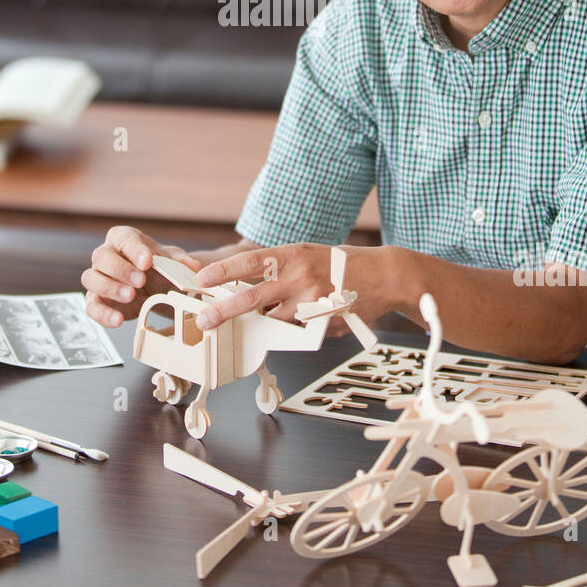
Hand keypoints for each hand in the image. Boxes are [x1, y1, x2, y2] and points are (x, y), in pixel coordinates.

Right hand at [82, 226, 201, 327]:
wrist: (157, 287)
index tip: (148, 261)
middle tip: (140, 280)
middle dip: (121, 269)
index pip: (123, 239)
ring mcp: (98, 278)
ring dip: (110, 287)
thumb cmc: (160, 268)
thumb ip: (182, 262)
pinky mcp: (97, 300)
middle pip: (101, 257)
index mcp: (124, 238)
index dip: (134, 249)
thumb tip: (194, 267)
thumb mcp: (173, 261)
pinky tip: (118, 319)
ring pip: (91, 278)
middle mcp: (106, 255)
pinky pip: (91, 306)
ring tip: (131, 296)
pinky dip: (102, 314)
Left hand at [193, 242, 395, 332]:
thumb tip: (245, 291)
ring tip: (287, 309)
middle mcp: (300, 278)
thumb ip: (279, 271)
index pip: (250, 262)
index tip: (202, 280)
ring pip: (275, 320)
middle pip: (253, 298)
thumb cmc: (340, 265)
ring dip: (270, 320)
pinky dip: (299, 326)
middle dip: (224, 311)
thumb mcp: (306, 255)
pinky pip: (298, 332)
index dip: (223, 271)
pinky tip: (315, 314)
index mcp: (293, 255)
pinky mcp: (323, 324)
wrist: (383, 276)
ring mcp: (312, 303)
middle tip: (204, 320)